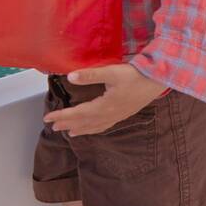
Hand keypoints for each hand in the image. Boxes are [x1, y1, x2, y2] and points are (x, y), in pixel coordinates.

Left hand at [44, 64, 167, 136]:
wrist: (158, 80)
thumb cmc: (136, 75)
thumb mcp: (112, 72)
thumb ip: (91, 75)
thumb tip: (70, 77)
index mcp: (105, 105)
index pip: (78, 112)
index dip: (62, 115)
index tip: (47, 118)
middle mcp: (110, 114)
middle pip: (85, 122)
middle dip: (69, 124)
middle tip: (53, 127)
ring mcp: (118, 115)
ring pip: (95, 126)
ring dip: (81, 129)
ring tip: (70, 133)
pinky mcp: (124, 113)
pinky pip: (105, 125)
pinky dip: (96, 129)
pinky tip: (94, 128)